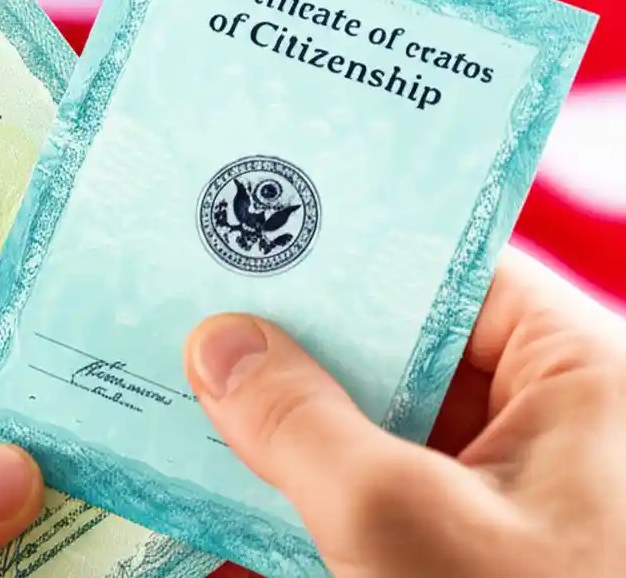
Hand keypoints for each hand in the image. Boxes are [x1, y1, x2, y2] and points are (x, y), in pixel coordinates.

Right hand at [187, 248, 625, 577]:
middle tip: (197, 307)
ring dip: (298, 414)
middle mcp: (555, 420)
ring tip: (197, 381)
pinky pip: (389, 487)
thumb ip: (297, 423)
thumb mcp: (397, 522)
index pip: (451, 274)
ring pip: (389, 421)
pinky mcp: (479, 551)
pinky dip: (319, 481)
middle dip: (303, 338)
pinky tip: (239, 471)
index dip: (349, 251)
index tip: (248, 233)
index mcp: (580, 375)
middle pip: (409, 346)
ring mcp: (516, 492)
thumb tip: (217, 345)